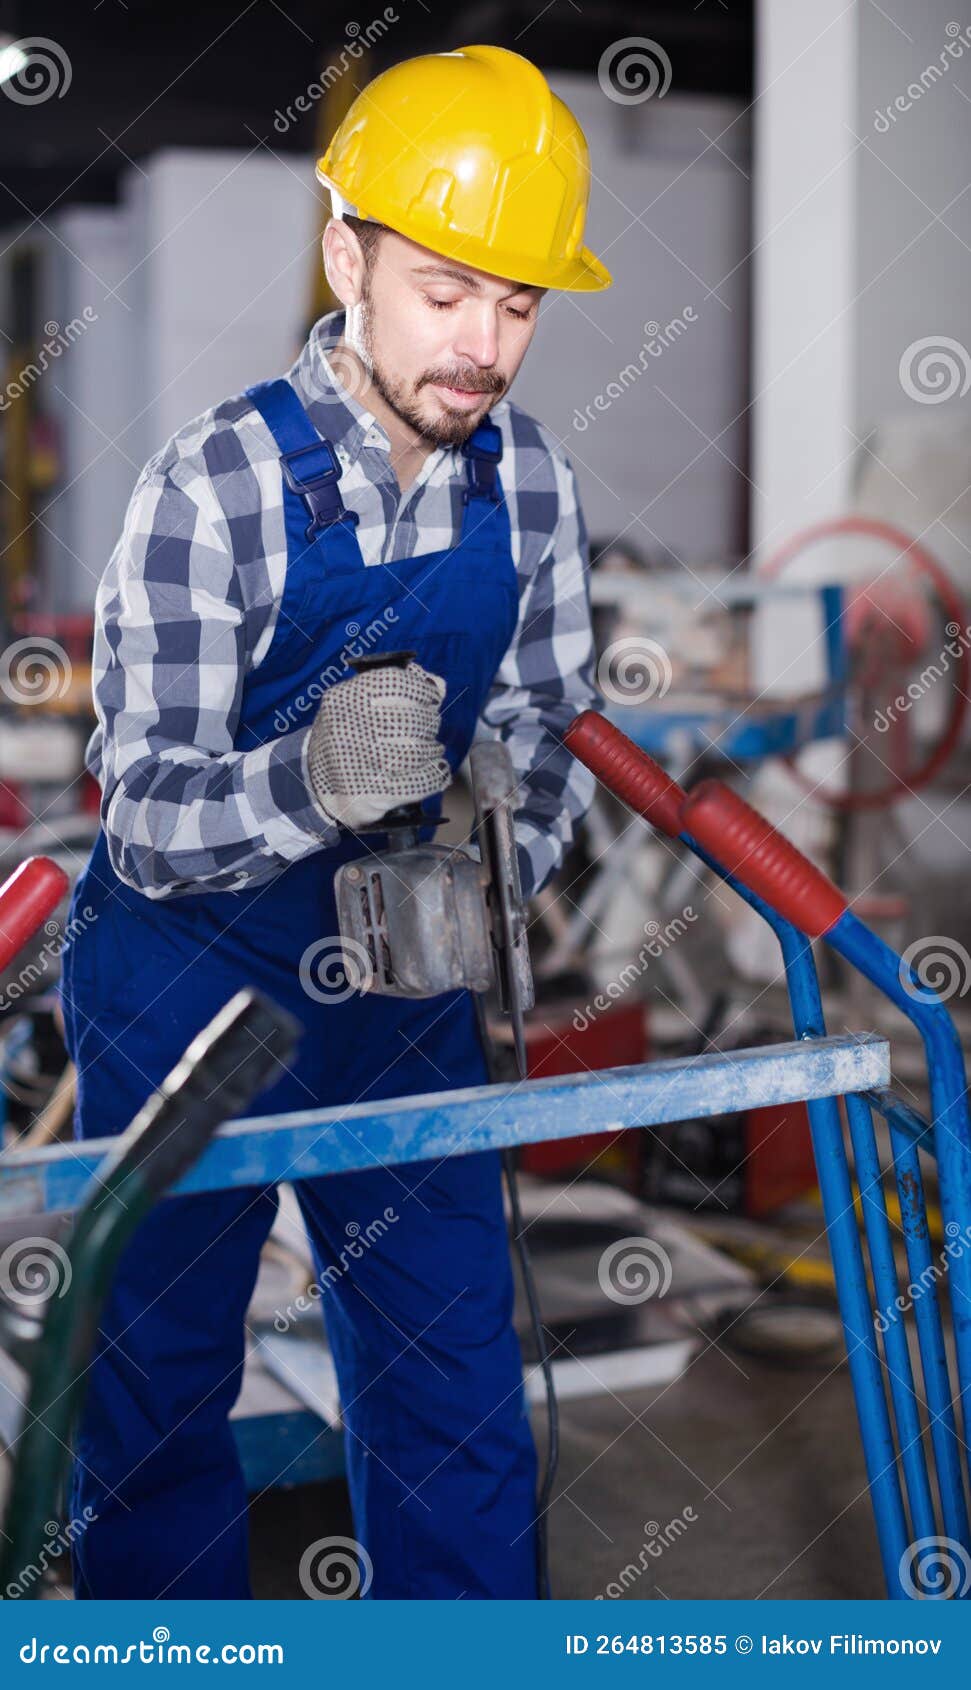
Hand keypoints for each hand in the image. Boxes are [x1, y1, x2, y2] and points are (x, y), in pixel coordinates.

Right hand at [306, 659, 449, 828]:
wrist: (316, 786)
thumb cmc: (345, 739)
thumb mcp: (356, 705)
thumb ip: (396, 690)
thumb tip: (436, 685)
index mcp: (343, 700)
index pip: (394, 683)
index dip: (421, 690)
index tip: (429, 698)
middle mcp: (347, 730)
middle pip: (410, 718)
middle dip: (428, 723)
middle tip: (427, 729)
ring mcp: (358, 764)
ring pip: (417, 751)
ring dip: (432, 750)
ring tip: (429, 751)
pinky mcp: (372, 794)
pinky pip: (420, 781)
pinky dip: (435, 774)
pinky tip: (434, 771)